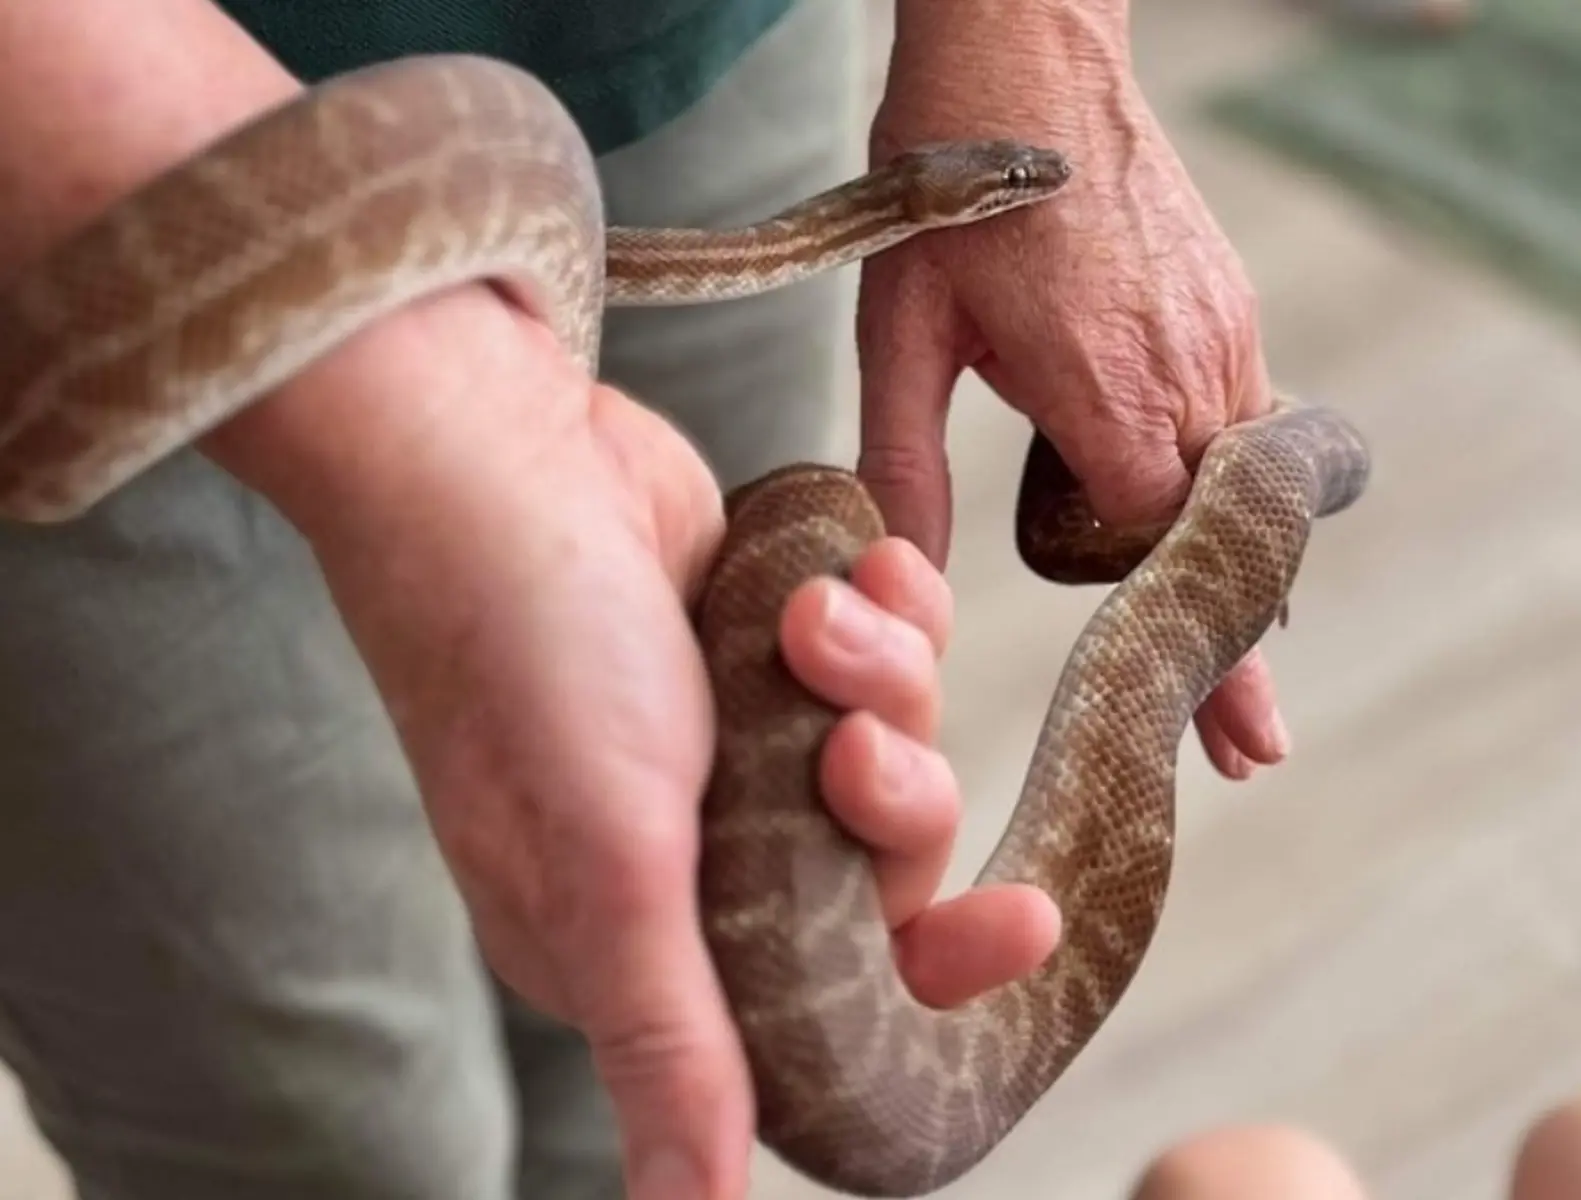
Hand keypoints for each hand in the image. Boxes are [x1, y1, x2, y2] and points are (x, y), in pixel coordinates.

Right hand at [214, 292, 1055, 1199]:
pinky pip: (876, 649)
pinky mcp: (755, 636)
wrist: (491, 452)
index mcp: (630, 931)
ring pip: (886, 744)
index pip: (814, 1005)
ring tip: (820, 614)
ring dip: (882, 680)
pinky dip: (882, 610)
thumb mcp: (607, 866)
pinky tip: (854, 563)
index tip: (1019, 924)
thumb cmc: (528, 661)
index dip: (923, 969)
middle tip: (854, 732)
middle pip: (873, 864)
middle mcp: (682, 843)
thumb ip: (670, 1048)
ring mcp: (723, 731)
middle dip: (890, 790)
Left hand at [856, 0, 1288, 779]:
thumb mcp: (901, 332)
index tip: (1196, 721)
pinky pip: (1248, 421)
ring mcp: (1223, 333)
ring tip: (1243, 665)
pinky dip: (1233, 488)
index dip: (1168, 637)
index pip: (1160, 548)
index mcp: (1106, 389)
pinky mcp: (1230, 305)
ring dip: (1240, 570)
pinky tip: (1216, 528)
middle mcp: (1188, 370)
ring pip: (1244, 484)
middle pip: (1224, 540)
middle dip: (1233, 643)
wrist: (1023, 58)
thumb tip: (894, 576)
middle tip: (1249, 745)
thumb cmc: (947, 192)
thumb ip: (903, 461)